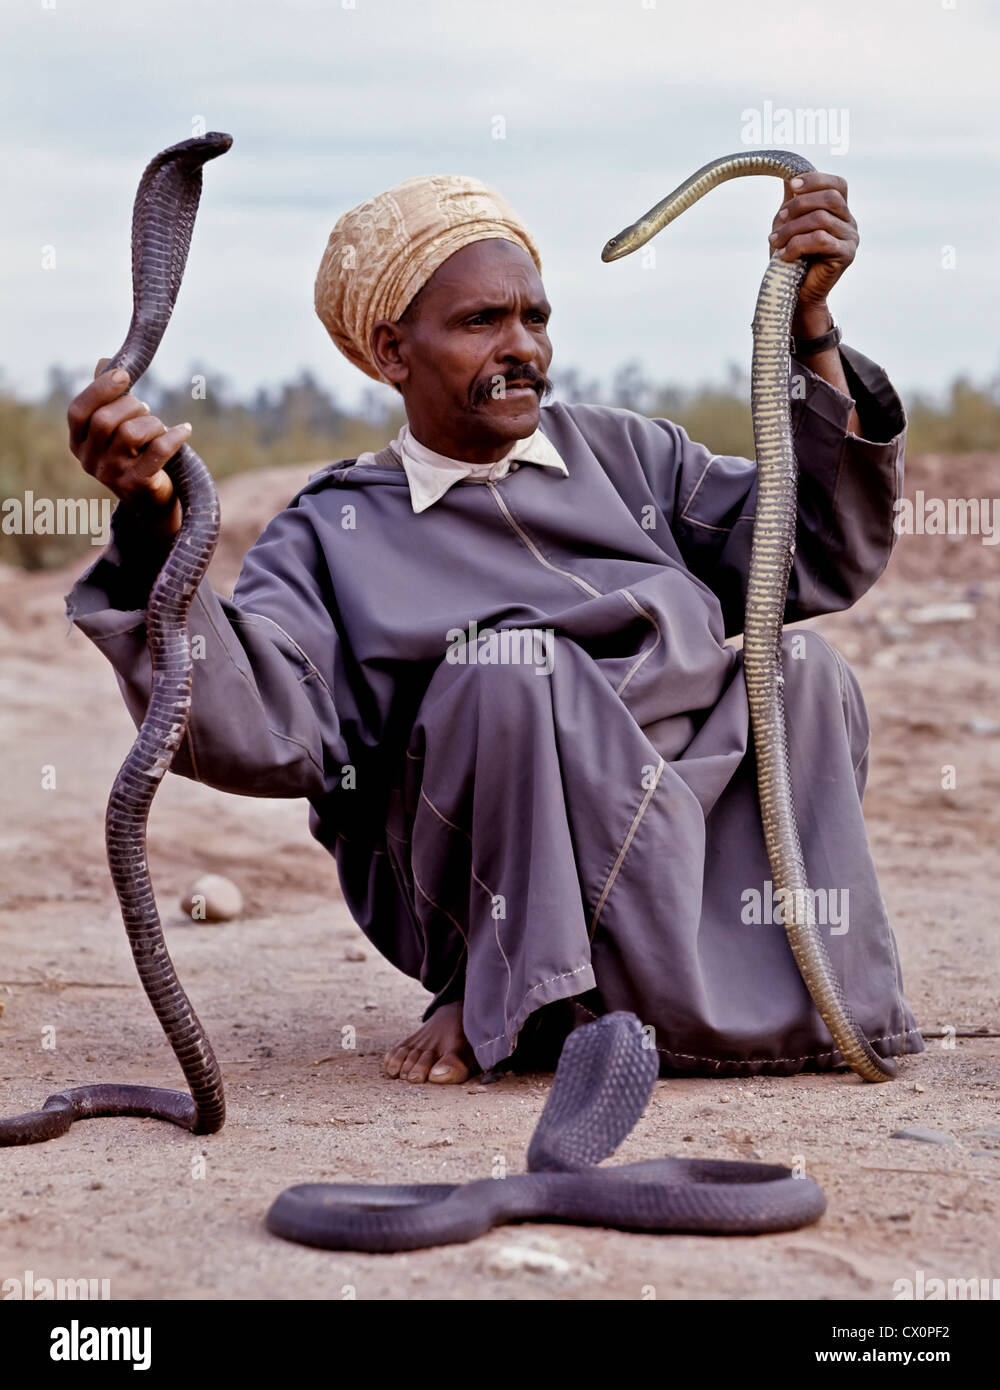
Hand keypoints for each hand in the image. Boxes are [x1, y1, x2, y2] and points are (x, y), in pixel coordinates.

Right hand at [67, 360, 189, 535]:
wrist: (150, 501)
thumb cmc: (133, 454)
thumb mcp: (116, 427)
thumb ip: (108, 397)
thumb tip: (105, 361)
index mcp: (79, 443)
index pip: (78, 411)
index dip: (99, 389)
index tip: (123, 374)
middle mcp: (90, 461)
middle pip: (105, 421)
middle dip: (130, 405)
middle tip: (145, 408)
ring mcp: (112, 475)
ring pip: (131, 434)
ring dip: (152, 422)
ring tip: (159, 426)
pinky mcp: (137, 485)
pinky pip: (158, 452)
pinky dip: (175, 436)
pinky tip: (186, 430)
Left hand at [768, 171, 858, 336]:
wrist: (794, 295)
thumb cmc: (791, 259)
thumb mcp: (789, 224)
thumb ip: (793, 200)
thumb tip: (787, 173)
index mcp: (840, 211)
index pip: (837, 184)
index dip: (815, 181)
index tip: (791, 186)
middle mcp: (849, 222)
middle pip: (830, 198)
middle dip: (798, 205)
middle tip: (779, 219)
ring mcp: (851, 238)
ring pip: (821, 219)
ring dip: (792, 229)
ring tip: (774, 241)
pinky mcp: (847, 255)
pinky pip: (820, 239)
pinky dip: (797, 245)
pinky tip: (783, 255)